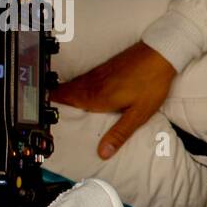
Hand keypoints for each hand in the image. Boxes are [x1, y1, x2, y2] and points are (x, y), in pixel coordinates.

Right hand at [51, 42, 176, 159]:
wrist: (160, 54)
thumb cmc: (151, 83)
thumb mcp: (138, 114)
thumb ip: (120, 133)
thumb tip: (103, 152)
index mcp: (97, 97)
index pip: (64, 101)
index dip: (52, 108)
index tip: (45, 118)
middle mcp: (93, 84)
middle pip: (64, 92)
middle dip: (54, 102)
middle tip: (47, 114)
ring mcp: (98, 74)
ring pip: (73, 85)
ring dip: (63, 94)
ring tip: (57, 105)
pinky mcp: (105, 68)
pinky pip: (83, 79)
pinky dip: (76, 87)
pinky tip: (79, 92)